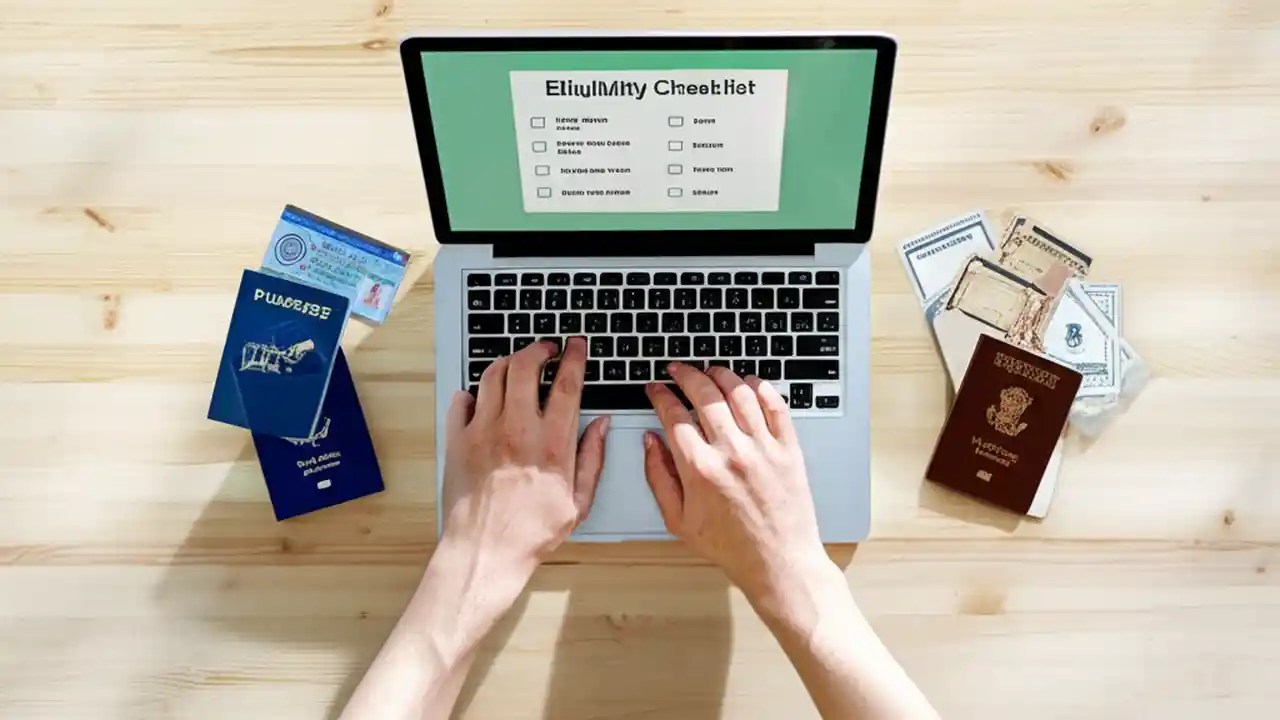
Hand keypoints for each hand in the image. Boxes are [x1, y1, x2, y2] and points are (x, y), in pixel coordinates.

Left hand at [441, 337, 608, 574]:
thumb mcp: (579, 502)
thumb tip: (601, 426)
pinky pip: (461, 401)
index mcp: (552, 443)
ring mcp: (483, 432)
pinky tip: (480, 397)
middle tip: (546, 349)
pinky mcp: (458, 441)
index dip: (574, 357)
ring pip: (492, 375)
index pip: (567, 384)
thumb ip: (592, 459)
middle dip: (539, 349)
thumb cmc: (532, 532)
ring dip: (508, 362)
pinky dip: (472, 392)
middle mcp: (517, 429)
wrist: (486, 551)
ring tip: (517, 365)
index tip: (576, 345)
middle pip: (525, 366)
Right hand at [643, 363, 827, 603]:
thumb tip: (649, 442)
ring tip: (710, 371)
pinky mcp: (788, 449)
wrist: (779, 562)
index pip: (673, 416)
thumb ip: (659, 477)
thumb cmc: (730, 546)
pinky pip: (776, 406)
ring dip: (721, 374)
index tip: (656, 389)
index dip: (660, 395)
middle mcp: (732, 452)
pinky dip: (761, 387)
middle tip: (678, 370)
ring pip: (740, 392)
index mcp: (700, 469)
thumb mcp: (678, 521)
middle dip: (686, 374)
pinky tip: (749, 383)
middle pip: (704, 394)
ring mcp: (763, 448)